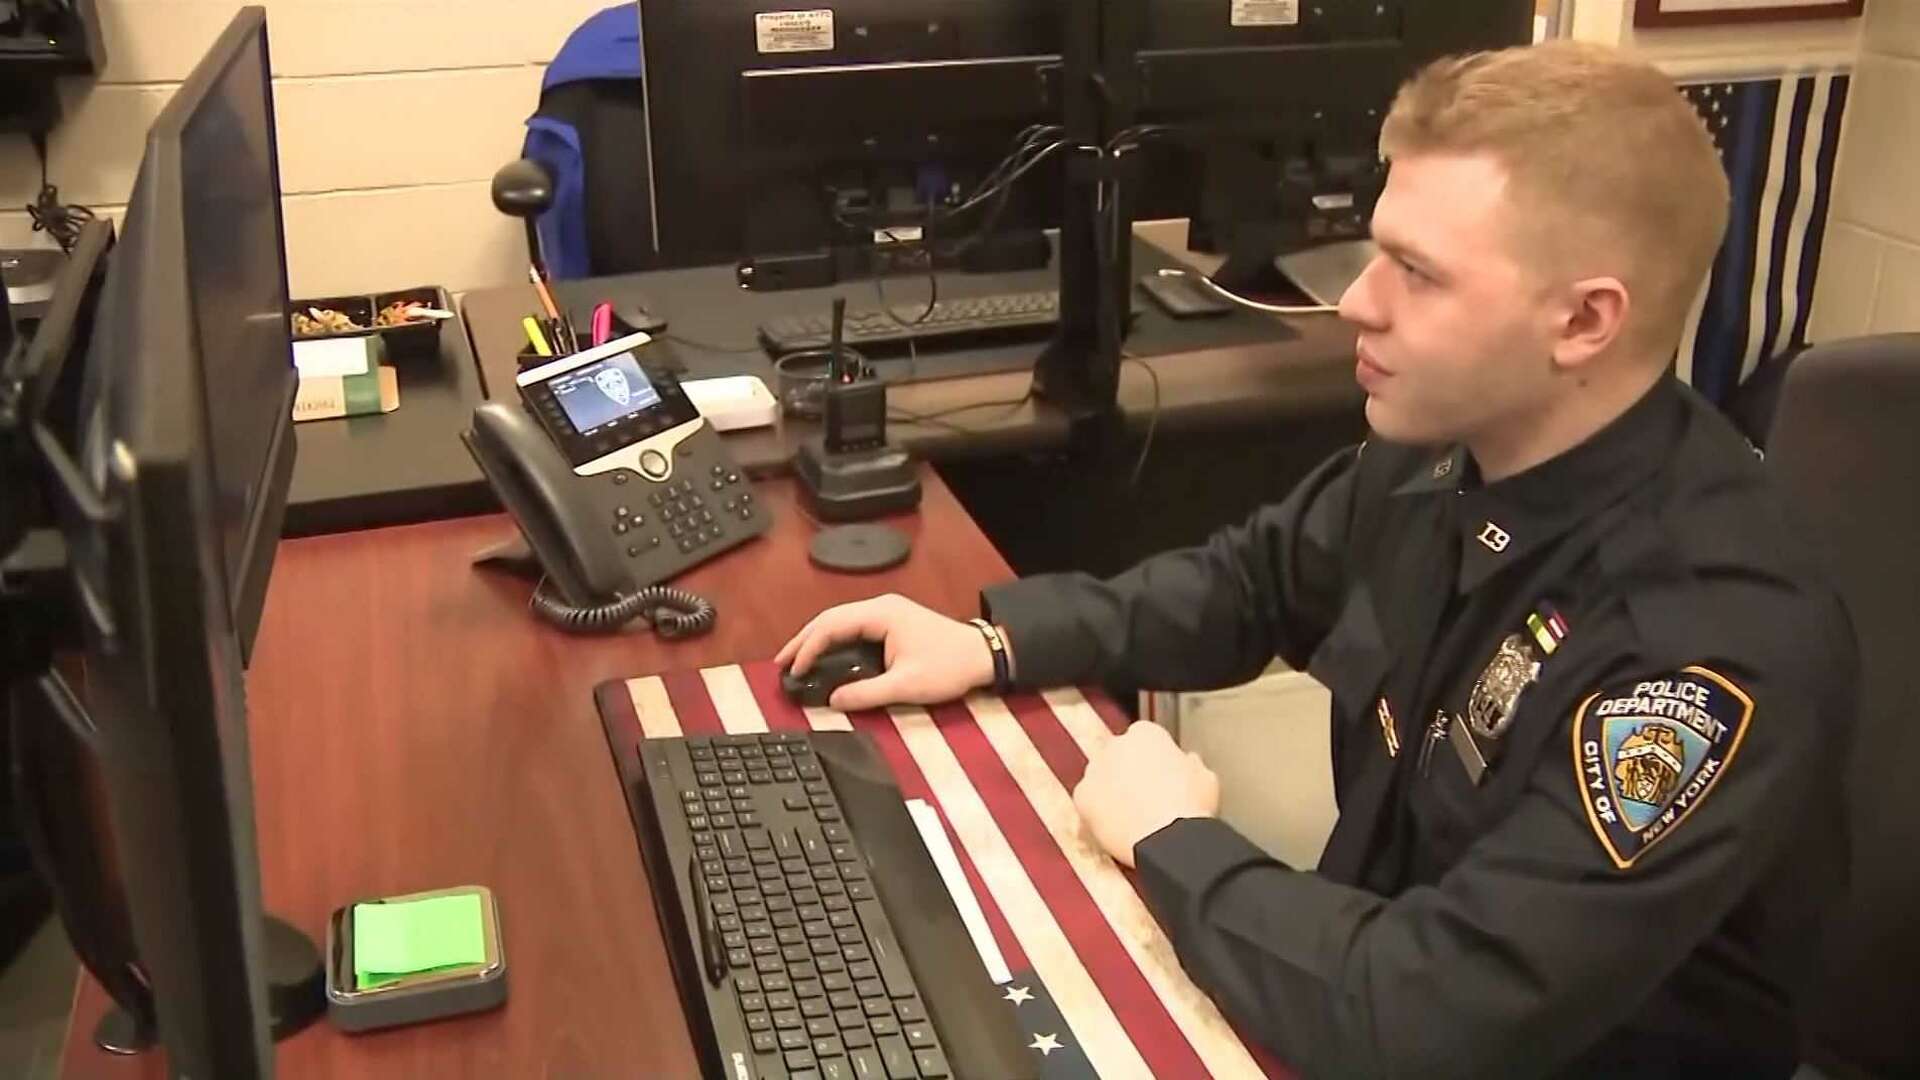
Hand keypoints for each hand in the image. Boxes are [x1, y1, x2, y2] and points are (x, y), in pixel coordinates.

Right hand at [774, 594, 996, 710]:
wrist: (983, 655)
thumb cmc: (948, 666)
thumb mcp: (905, 685)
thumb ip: (866, 694)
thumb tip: (833, 701)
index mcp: (882, 614)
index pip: (832, 626)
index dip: (808, 648)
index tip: (793, 670)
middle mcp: (881, 607)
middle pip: (831, 619)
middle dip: (804, 641)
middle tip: (781, 663)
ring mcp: (887, 612)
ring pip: (840, 621)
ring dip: (817, 639)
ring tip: (796, 660)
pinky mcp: (892, 622)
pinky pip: (853, 627)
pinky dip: (834, 640)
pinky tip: (825, 655)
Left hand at [1073, 722, 1219, 867]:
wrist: (1169, 839)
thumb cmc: (1189, 807)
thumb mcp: (1205, 777)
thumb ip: (1190, 763)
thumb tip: (1187, 763)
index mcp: (1145, 733)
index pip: (1144, 739)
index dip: (1154, 759)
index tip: (1160, 774)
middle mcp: (1116, 745)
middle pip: (1119, 755)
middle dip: (1128, 771)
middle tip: (1145, 796)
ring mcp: (1095, 770)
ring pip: (1101, 777)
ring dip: (1111, 790)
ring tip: (1132, 814)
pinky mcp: (1081, 796)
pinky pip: (1087, 801)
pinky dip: (1097, 811)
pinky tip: (1116, 824)